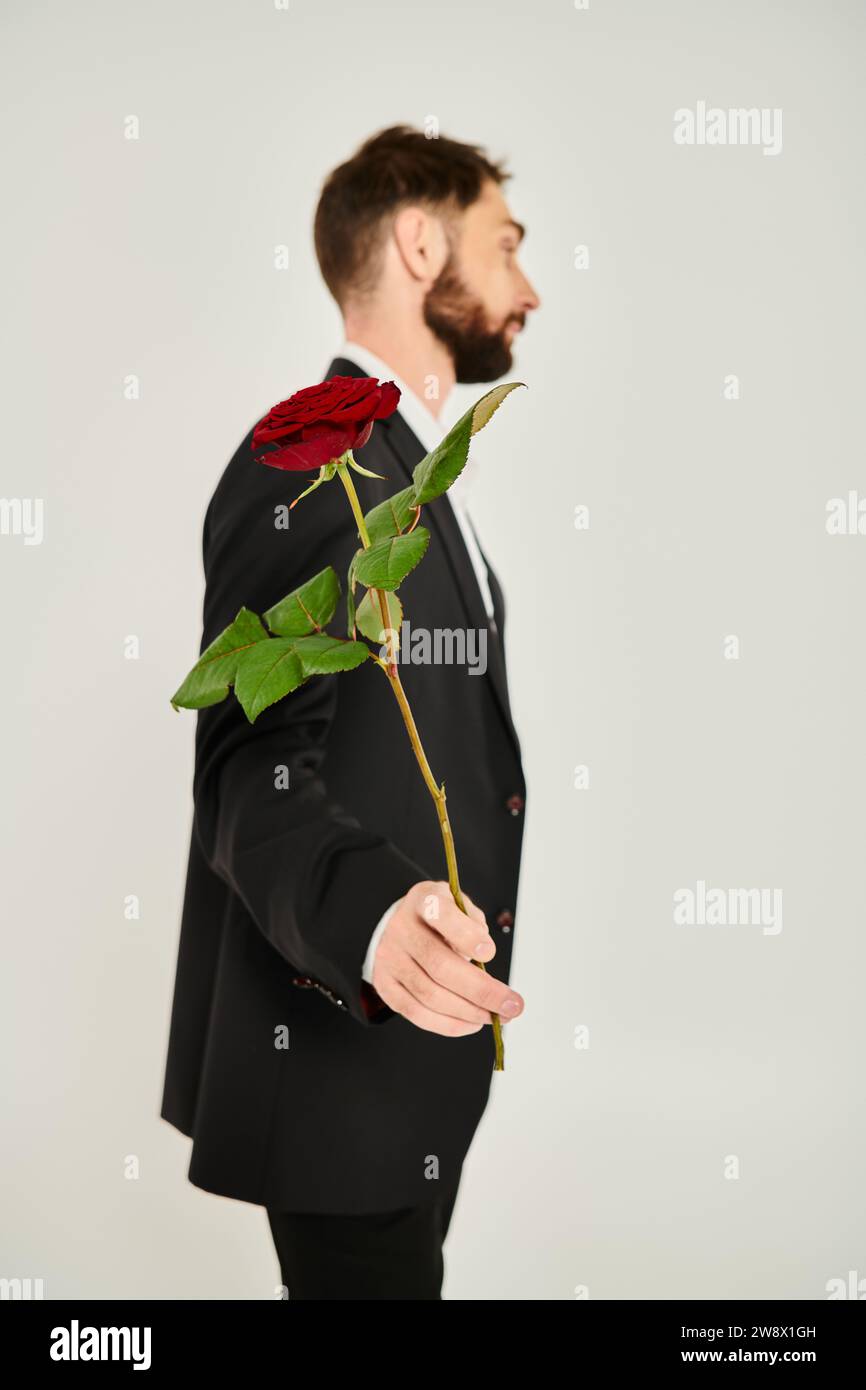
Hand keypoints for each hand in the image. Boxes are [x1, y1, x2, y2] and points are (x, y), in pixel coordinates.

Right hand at [371, 880, 524, 1036]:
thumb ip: (473, 924)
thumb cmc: (438, 917)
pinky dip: (447, 1024)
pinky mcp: (385, 984)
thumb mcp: (459, 905)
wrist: (399, 922)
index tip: (490, 953)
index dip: (466, 936)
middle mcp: (401, 929)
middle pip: (439, 965)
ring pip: (429, 994)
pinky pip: (416, 1013)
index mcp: (423, 901)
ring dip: (468, 1012)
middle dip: (481, 990)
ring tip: (495, 1017)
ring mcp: (389, 958)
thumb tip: (484, 958)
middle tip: (511, 1005)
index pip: (441, 916)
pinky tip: (471, 1024)